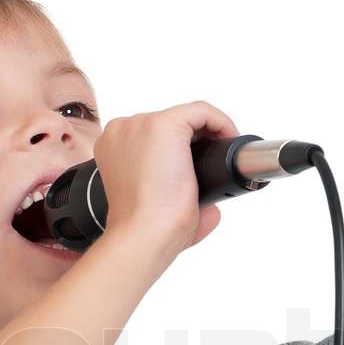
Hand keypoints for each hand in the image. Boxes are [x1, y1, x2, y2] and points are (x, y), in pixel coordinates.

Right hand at [94, 102, 241, 261]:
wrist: (143, 234)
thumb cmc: (145, 227)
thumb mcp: (154, 207)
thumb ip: (176, 198)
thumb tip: (210, 205)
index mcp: (115, 148)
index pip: (155, 137)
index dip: (182, 148)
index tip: (199, 166)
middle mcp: (124, 131)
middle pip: (171, 124)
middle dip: (196, 142)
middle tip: (215, 164)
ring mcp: (142, 124)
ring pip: (187, 117)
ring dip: (208, 132)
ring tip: (223, 156)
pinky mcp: (165, 124)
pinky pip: (201, 111)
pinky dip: (220, 122)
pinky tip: (228, 140)